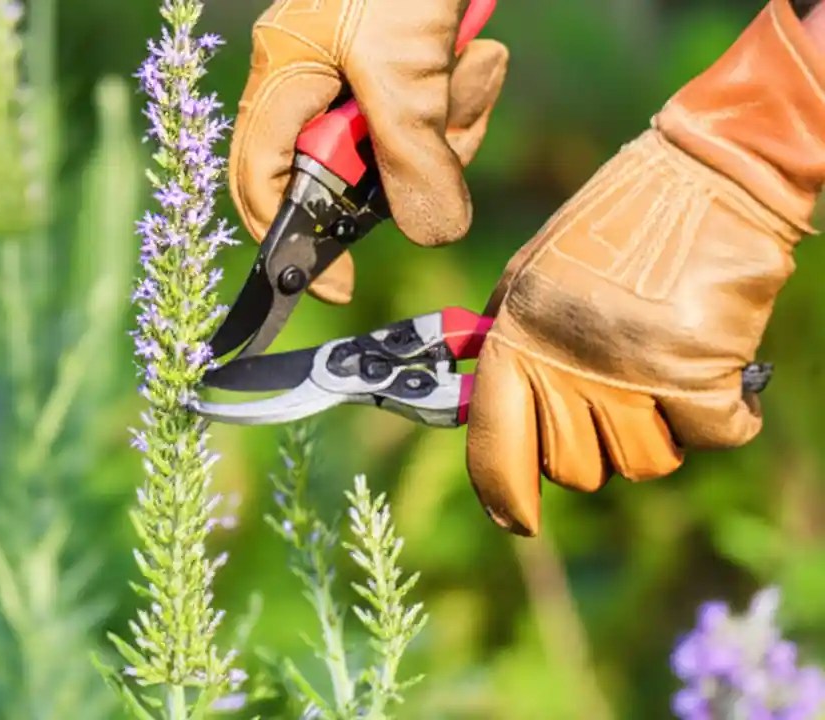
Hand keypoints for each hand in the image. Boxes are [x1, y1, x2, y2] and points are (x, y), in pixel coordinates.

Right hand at [228, 0, 508, 303]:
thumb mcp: (405, 69)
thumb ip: (412, 156)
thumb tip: (431, 236)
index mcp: (281, 79)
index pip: (264, 183)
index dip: (294, 243)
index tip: (336, 288)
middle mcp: (311, 80)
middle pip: (347, 172)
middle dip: (406, 167)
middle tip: (442, 141)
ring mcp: (359, 72)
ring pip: (399, 145)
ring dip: (448, 122)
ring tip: (468, 69)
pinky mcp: (402, 61)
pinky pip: (429, 111)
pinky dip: (461, 96)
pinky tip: (475, 57)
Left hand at [465, 0, 824, 535]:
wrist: (706, 177)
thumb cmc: (613, 223)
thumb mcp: (529, 272)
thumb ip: (505, 340)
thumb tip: (482, 400)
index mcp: (518, 341)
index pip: (495, 446)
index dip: (503, 495)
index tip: (516, 519)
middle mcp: (569, 366)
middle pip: (577, 470)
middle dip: (595, 446)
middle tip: (616, 393)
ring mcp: (636, 376)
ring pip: (645, 462)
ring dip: (658, 428)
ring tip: (661, 365)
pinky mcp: (703, 376)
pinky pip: (712, 436)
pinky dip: (722, 413)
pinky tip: (714, 368)